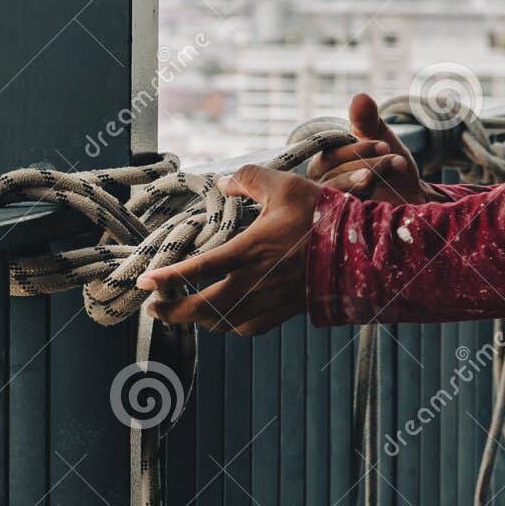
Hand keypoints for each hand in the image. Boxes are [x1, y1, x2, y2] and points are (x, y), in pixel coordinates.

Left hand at [139, 163, 318, 336]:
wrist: (361, 249)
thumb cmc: (322, 215)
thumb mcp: (285, 184)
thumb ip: (249, 177)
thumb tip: (224, 182)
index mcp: (251, 251)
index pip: (200, 269)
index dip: (168, 277)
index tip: (144, 282)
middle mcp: (256, 282)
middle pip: (203, 308)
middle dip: (173, 312)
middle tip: (154, 307)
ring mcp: (270, 301)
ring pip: (223, 322)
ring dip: (198, 319)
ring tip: (183, 310)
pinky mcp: (284, 312)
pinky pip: (247, 328)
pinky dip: (228, 325)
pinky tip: (222, 317)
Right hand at [308, 93, 441, 204]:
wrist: (413, 202)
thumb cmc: (393, 170)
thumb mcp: (383, 141)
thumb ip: (369, 121)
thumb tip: (360, 97)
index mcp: (326, 163)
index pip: (331, 152)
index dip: (357, 148)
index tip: (384, 144)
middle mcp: (320, 185)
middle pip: (332, 172)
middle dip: (366, 163)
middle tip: (395, 159)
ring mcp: (328, 207)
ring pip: (336, 191)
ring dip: (366, 179)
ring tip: (391, 173)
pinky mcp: (339, 225)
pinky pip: (343, 213)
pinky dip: (362, 202)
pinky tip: (381, 199)